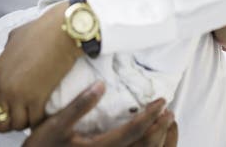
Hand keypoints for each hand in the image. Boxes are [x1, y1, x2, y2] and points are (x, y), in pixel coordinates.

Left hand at [0, 2, 80, 131]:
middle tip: (13, 119)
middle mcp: (3, 87)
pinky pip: (35, 122)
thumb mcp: (12, 40)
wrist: (62, 32)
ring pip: (17, 125)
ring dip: (24, 123)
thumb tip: (6, 58)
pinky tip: (42, 113)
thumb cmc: (39, 31)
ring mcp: (20, 95)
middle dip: (4, 124)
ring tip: (29, 115)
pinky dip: (38, 121)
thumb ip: (5, 55)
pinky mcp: (39, 99)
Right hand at [24, 82, 177, 146]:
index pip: (133, 131)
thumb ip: (79, 105)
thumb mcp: (56, 124)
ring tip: (165, 123)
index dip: (149, 116)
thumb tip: (101, 85)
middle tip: (168, 110)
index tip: (161, 101)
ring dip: (158, 140)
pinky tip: (149, 138)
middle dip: (160, 128)